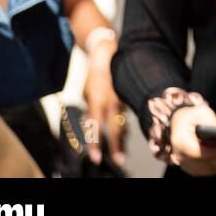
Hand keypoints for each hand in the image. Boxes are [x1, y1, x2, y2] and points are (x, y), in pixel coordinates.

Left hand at [83, 41, 127, 166]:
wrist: (111, 54)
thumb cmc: (96, 74)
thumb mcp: (86, 91)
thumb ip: (89, 107)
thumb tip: (87, 121)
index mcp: (98, 101)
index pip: (95, 127)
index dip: (95, 144)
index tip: (96, 158)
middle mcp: (111, 102)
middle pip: (115, 129)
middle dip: (117, 146)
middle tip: (119, 160)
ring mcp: (122, 99)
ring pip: (123, 122)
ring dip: (121, 138)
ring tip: (121, 152)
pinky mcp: (128, 97)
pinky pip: (126, 114)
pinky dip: (124, 124)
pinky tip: (123, 133)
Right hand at [168, 104, 215, 176]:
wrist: (181, 124)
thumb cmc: (191, 118)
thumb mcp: (201, 113)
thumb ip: (212, 123)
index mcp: (180, 141)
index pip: (197, 152)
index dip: (214, 152)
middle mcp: (181, 156)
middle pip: (205, 164)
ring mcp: (187, 164)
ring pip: (209, 169)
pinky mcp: (195, 168)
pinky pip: (210, 170)